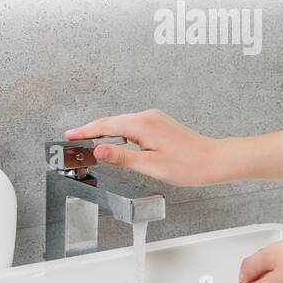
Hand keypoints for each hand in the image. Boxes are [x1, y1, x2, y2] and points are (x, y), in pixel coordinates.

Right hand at [64, 108, 232, 186]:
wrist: (213, 161)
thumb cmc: (188, 165)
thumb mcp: (150, 165)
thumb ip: (121, 157)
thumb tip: (98, 150)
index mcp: (142, 125)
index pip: (105, 126)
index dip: (85, 131)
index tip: (70, 136)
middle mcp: (148, 117)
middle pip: (111, 121)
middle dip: (91, 130)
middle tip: (74, 140)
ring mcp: (154, 119)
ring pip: (121, 123)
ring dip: (104, 131)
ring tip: (89, 141)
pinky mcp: (159, 124)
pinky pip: (132, 125)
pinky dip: (118, 132)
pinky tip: (115, 141)